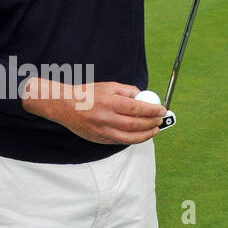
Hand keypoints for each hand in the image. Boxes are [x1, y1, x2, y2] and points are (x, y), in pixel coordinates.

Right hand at [21, 80, 165, 143]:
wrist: (65, 106)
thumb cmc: (87, 94)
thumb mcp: (109, 86)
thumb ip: (127, 91)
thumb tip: (143, 97)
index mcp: (110, 103)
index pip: (137, 108)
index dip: (153, 110)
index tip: (162, 110)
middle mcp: (106, 119)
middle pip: (136, 125)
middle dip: (152, 124)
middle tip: (160, 120)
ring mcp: (103, 131)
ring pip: (129, 138)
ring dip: (145, 136)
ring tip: (154, 130)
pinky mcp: (99, 139)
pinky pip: (120, 141)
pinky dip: (132, 139)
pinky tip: (139, 134)